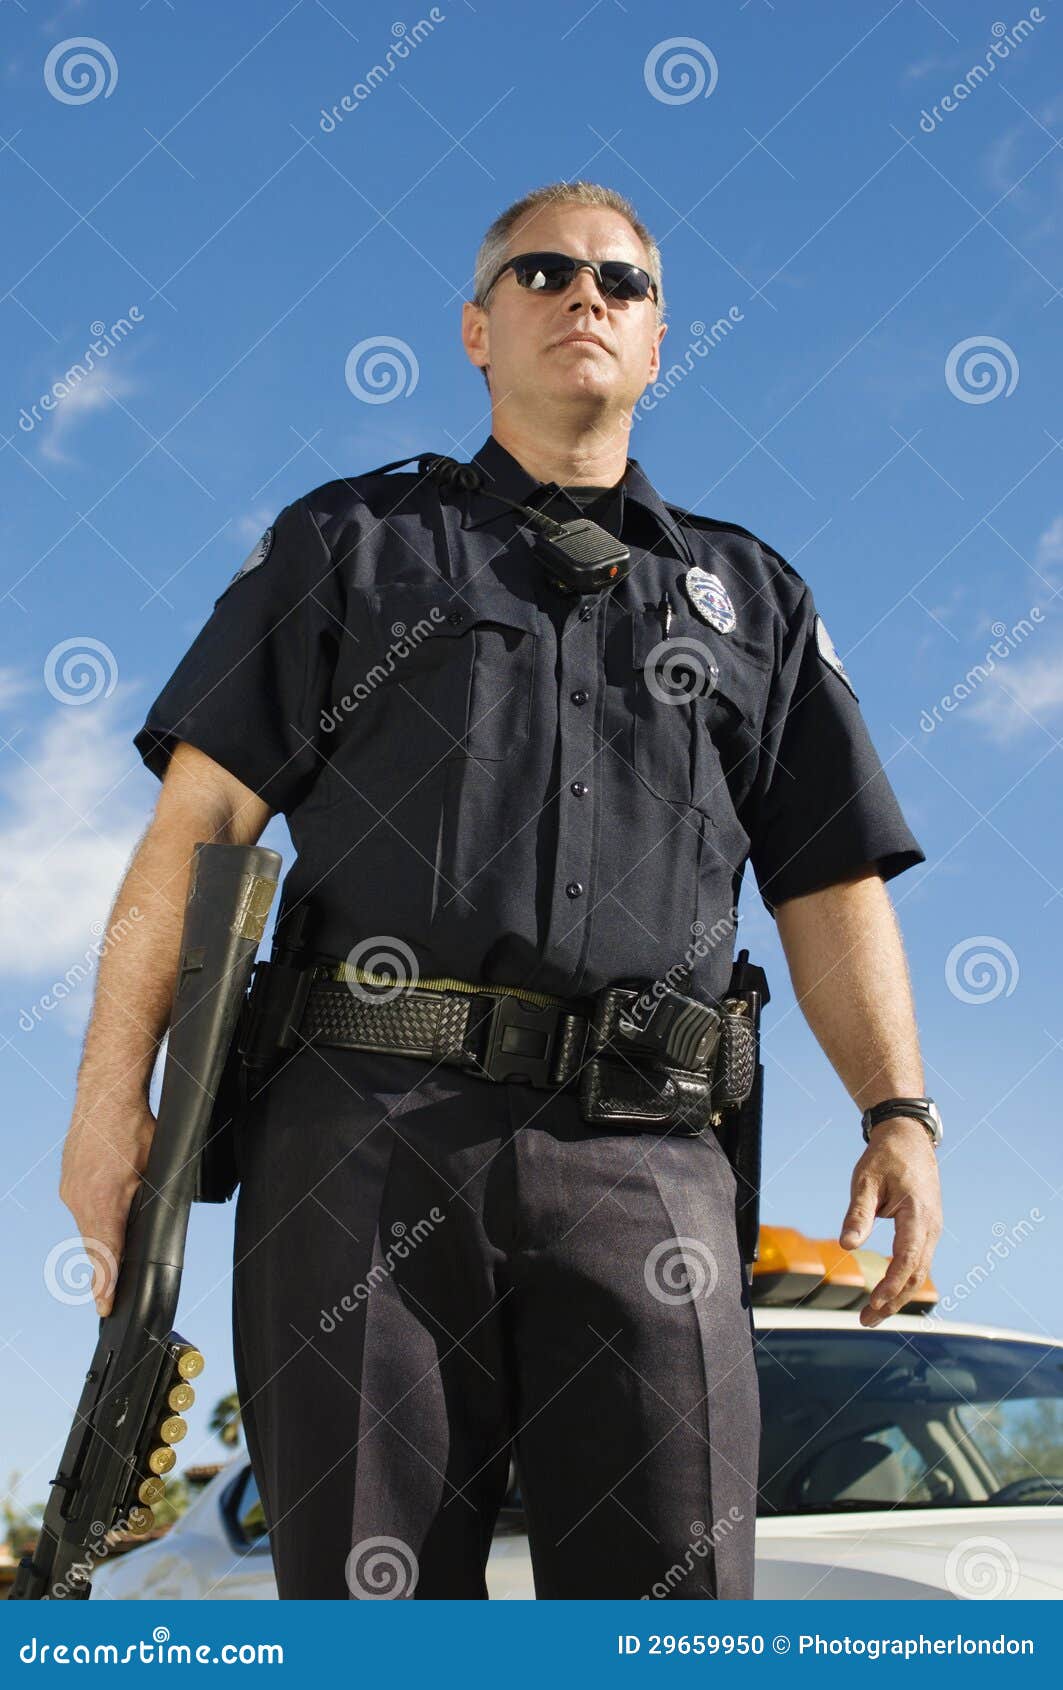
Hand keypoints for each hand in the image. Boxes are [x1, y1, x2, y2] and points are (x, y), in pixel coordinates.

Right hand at [58, 1096, 155, 1317]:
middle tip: (105, 1303)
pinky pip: (81, 1211)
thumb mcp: (154, 1168)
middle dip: (100, 1275)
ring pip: (87, 1229)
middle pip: (94, 1246)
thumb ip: (150, 1199)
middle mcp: (81, 1200)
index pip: (105, 1253)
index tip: (105, 1306)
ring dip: (98, 1247)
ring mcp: (71, 1191)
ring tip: (105, 1274)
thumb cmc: (134, 1128)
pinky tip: (102, 1231)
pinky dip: (93, 1224)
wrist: (106, 1095)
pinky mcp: (69, 1182)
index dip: (105, 1283)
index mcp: (104, 1201)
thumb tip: (156, 1221)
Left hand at [839, 1116, 941, 1327]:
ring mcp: (932, 1229)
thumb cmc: (886, 1157)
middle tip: (866, 1320)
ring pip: (919, 1272)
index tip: (873, 1304)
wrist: (908, 1137)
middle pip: (916, 1274)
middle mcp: (931, 1226)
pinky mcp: (926, 1229)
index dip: (891, 1285)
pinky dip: (902, 1280)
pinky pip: (918, 1261)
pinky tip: (885, 1293)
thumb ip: (858, 1213)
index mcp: (918, 1214)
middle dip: (893, 1301)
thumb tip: (847, 1245)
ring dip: (897, 1295)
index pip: (908, 1259)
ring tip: (871, 1315)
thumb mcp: (865, 1180)